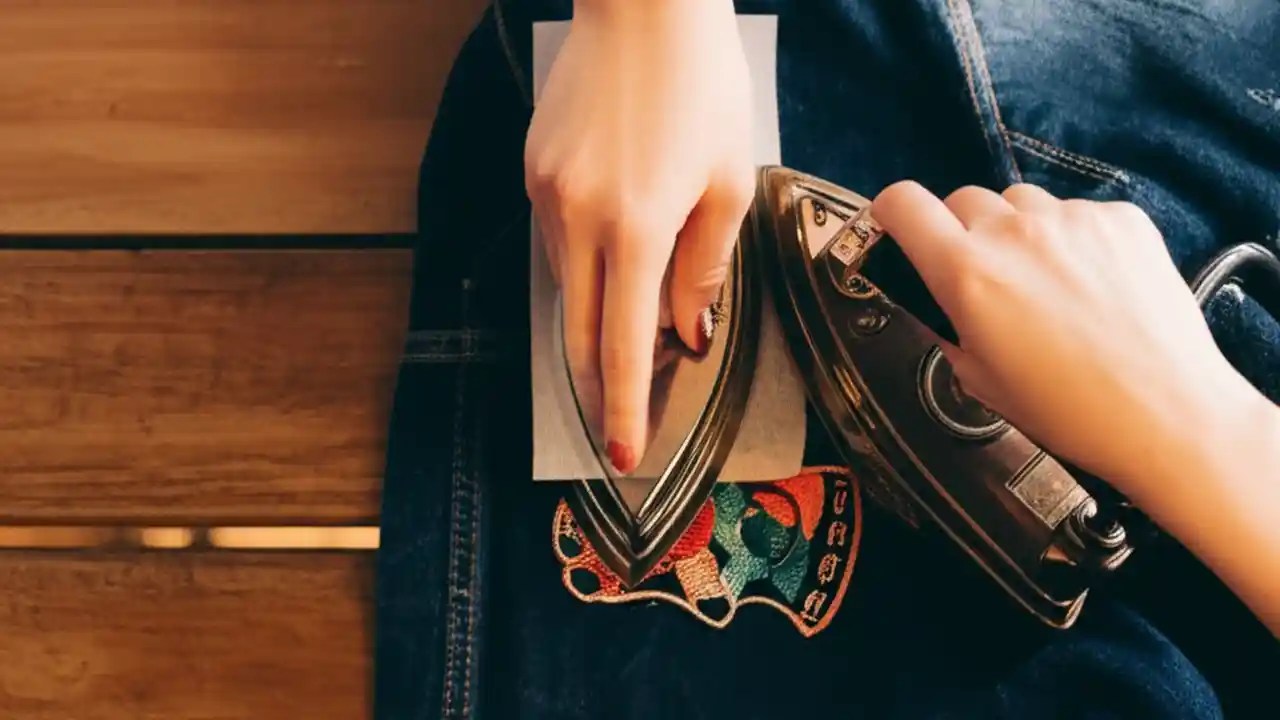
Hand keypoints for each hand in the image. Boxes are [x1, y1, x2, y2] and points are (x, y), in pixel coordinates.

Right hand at [525, 0, 753, 472]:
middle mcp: (578, 219)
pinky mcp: (533, 170)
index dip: (622, 405)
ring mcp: (545, 194)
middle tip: (615, 420)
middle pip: (577, 330)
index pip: (622, 343)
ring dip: (593, 322)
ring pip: (566, 286)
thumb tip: (686, 330)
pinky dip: (584, 269)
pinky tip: (611, 266)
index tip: (620, 452)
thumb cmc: (702, 85)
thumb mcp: (728, 179)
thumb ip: (704, 265)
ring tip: (627, 344)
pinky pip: (557, 241)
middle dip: (595, 384)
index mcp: (636, 226)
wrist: (642, 5)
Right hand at [870, 181, 1263, 499]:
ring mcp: (1072, 219)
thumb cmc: (1068, 410)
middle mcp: (1014, 233)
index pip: (903, 202)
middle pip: (963, 200)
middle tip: (987, 281)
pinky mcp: (1121, 219)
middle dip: (963, 233)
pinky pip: (1077, 214)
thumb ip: (948, 324)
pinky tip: (1094, 286)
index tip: (900, 228)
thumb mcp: (979, 379)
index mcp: (966, 273)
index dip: (892, 213)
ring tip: (1047, 285)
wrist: (1168, 413)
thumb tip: (940, 300)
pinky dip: (1074, 240)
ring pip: (1021, 204)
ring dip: (1019, 233)